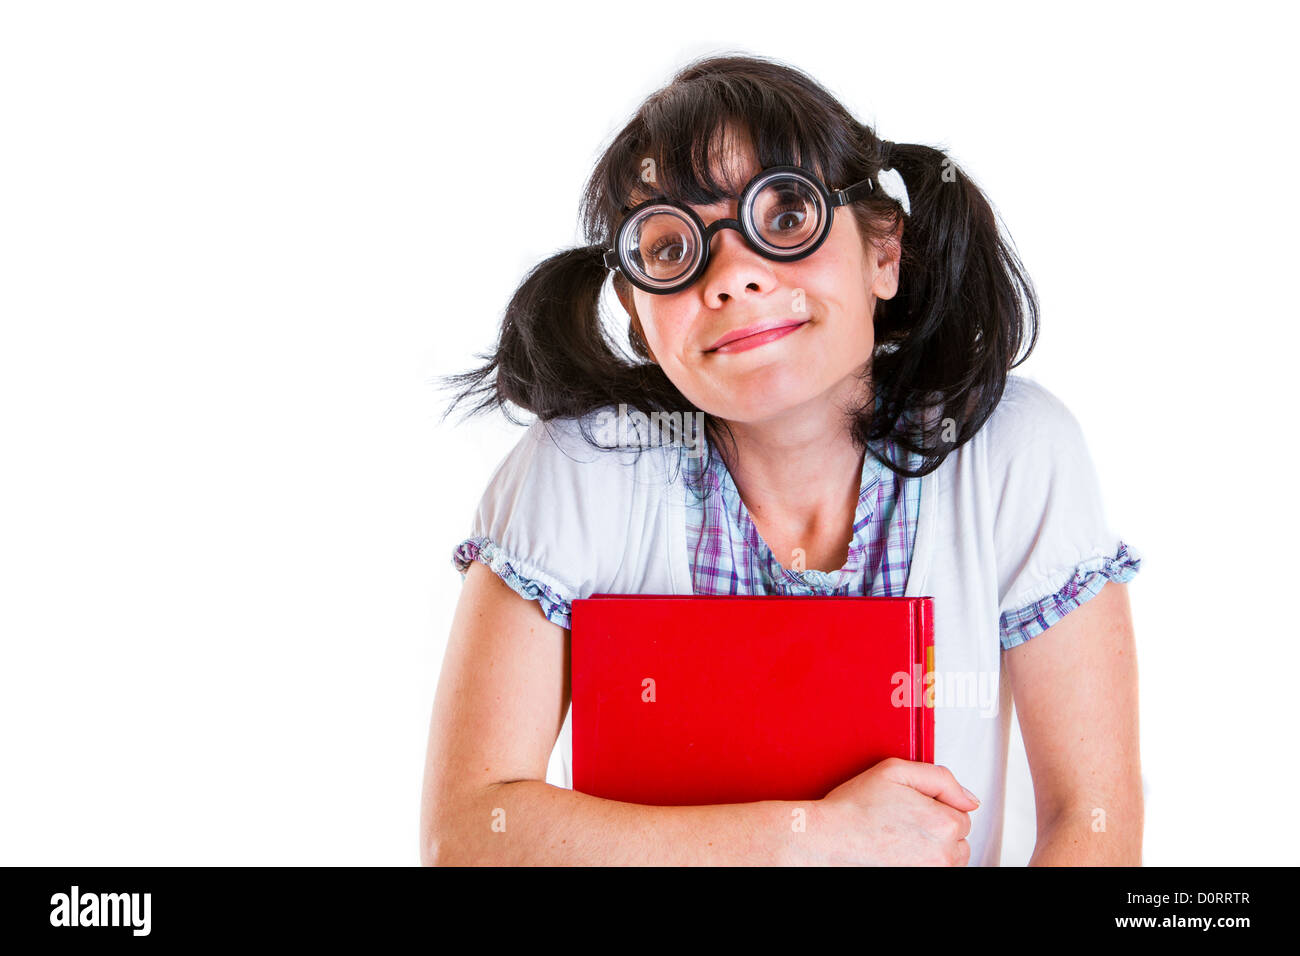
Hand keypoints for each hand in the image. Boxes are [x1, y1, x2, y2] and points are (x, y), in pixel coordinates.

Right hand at [795, 757, 978, 865]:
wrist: (828, 839)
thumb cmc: (854, 808)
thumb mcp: (895, 771)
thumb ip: (940, 778)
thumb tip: (969, 798)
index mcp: (942, 822)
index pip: (962, 814)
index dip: (935, 806)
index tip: (911, 807)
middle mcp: (942, 854)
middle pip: (958, 840)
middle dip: (937, 830)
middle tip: (904, 822)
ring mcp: (931, 873)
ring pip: (949, 860)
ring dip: (932, 850)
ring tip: (901, 839)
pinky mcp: (919, 882)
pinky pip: (934, 870)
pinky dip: (922, 863)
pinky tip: (901, 854)